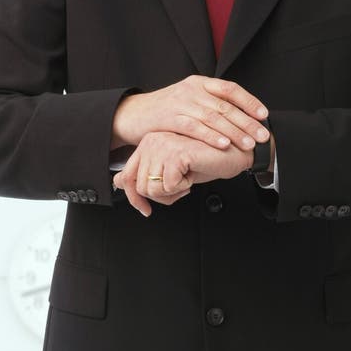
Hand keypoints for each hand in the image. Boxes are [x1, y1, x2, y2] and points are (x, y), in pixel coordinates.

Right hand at [111, 75, 268, 152]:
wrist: (133, 114)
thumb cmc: (166, 111)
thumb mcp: (189, 100)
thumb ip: (210, 104)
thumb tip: (240, 117)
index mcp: (200, 82)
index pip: (230, 88)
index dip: (249, 101)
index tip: (264, 114)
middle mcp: (192, 89)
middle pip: (225, 105)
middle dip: (247, 122)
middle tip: (263, 135)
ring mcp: (181, 102)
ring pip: (214, 117)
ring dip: (234, 132)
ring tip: (249, 143)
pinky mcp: (170, 118)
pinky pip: (195, 128)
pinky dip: (211, 136)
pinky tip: (224, 145)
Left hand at [112, 130, 252, 216]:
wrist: (232, 155)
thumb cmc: (204, 162)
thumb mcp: (170, 170)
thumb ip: (145, 173)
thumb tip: (118, 182)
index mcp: (148, 142)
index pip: (127, 176)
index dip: (134, 198)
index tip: (146, 210)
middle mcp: (152, 140)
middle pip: (139, 186)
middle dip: (161, 196)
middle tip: (180, 186)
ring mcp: (162, 144)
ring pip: (152, 188)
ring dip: (172, 192)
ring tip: (186, 178)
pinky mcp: (175, 152)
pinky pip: (168, 186)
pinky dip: (182, 187)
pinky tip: (192, 173)